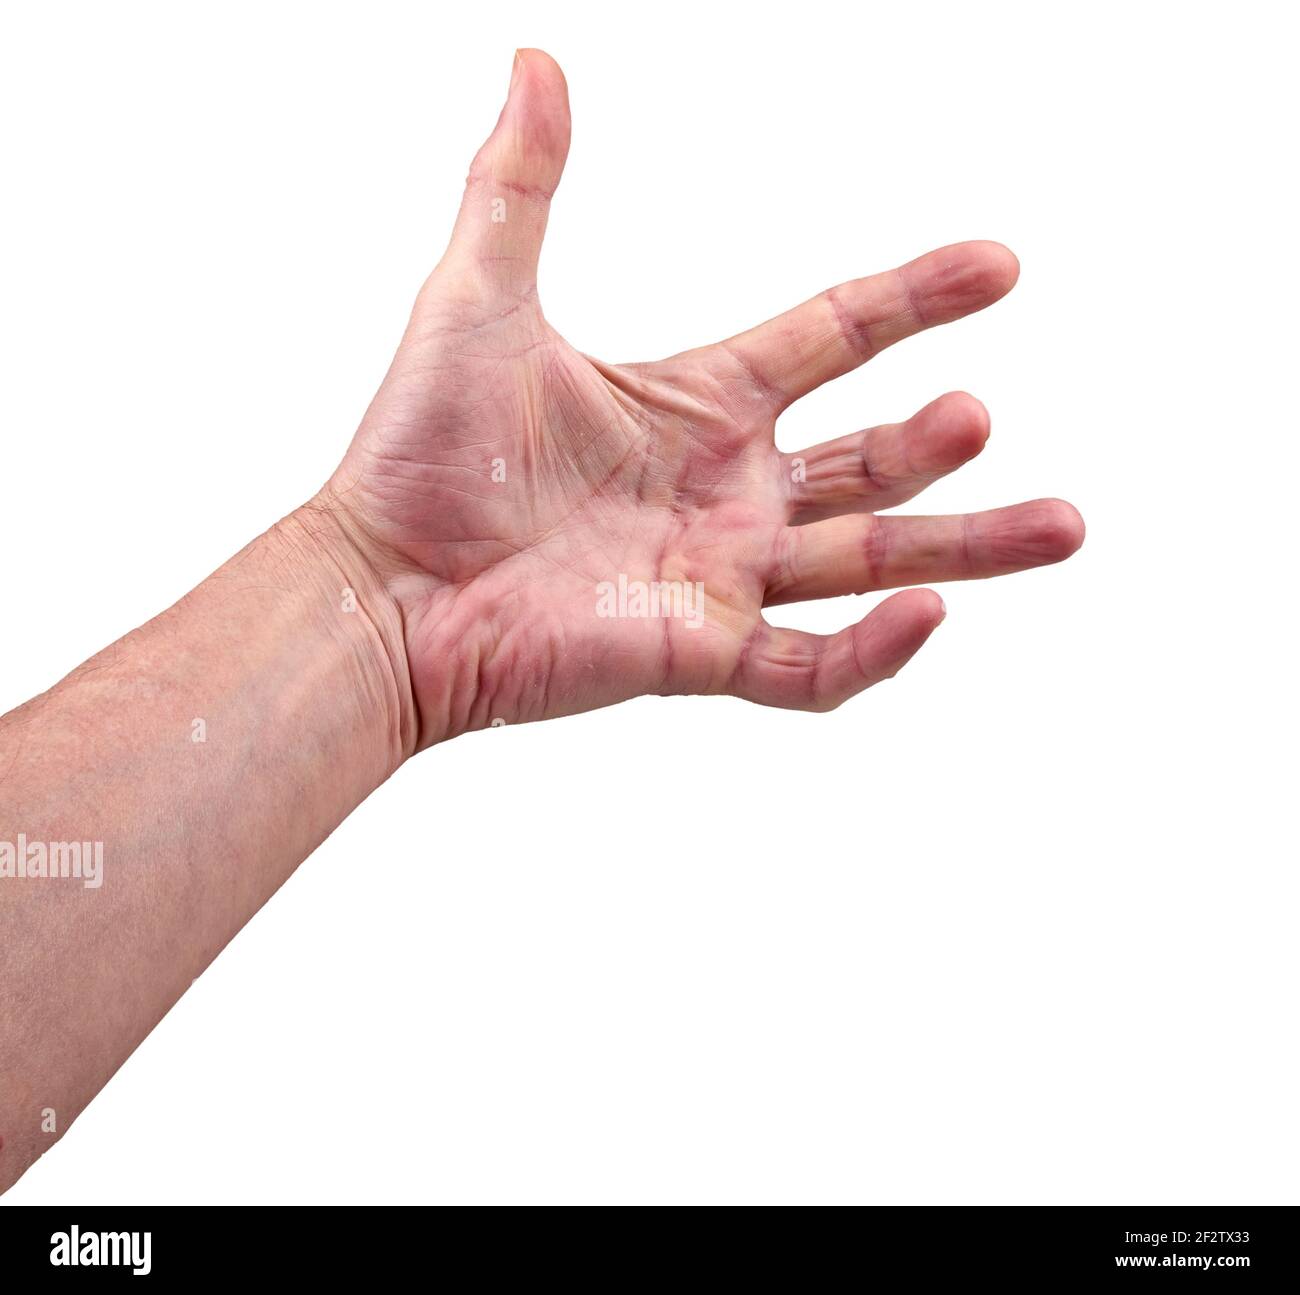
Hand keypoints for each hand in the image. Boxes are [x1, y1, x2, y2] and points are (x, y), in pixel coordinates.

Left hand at [322, 49, 1082, 747]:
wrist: (378, 584)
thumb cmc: (418, 452)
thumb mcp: (481, 297)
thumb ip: (521, 185)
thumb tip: (538, 63)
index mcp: (695, 405)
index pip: (831, 339)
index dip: (912, 300)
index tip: (996, 265)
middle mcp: (723, 492)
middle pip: (871, 466)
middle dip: (940, 445)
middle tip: (981, 414)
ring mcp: (719, 576)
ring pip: (869, 566)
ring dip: (965, 549)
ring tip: (1061, 526)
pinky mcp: (697, 654)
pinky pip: (808, 668)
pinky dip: (874, 651)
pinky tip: (927, 615)